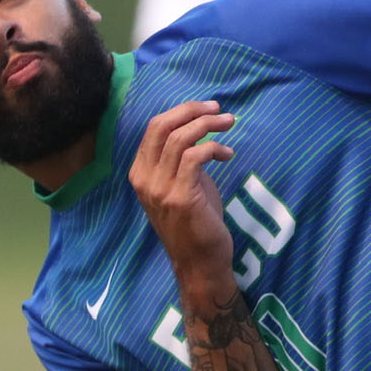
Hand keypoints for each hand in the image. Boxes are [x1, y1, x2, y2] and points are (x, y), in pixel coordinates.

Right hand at [129, 100, 238, 286]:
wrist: (198, 262)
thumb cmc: (195, 222)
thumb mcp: (180, 185)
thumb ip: (181, 160)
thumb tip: (199, 130)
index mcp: (141, 173)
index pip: (154, 128)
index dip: (181, 111)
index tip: (207, 108)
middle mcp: (144, 179)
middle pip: (162, 127)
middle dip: (192, 111)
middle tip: (218, 109)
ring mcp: (160, 189)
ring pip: (181, 138)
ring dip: (209, 125)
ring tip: (229, 124)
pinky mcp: (180, 197)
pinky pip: (196, 156)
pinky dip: (214, 147)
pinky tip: (228, 154)